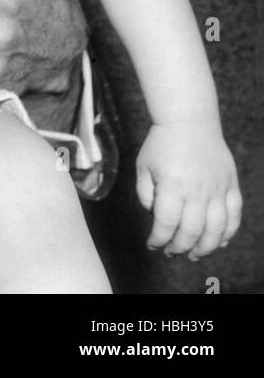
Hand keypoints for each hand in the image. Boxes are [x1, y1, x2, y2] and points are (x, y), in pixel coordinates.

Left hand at [136, 122, 241, 257]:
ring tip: (194, 255)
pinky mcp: (231, 186)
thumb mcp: (143, 166)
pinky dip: (228, 233)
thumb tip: (155, 216)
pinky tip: (219, 242)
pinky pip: (234, 216)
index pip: (167, 223)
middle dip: (180, 247)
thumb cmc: (161, 144)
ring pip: (217, 229)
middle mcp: (197, 191)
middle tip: (172, 253)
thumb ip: (145, 194)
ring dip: (206, 247)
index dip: (159, 239)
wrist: (189, 123)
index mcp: (172, 186)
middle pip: (192, 231)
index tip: (153, 245)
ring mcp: (218, 190)